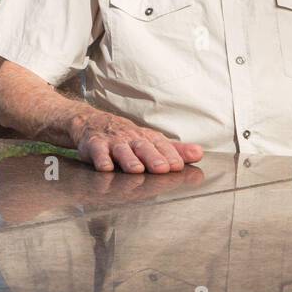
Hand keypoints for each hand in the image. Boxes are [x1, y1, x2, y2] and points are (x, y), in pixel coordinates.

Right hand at [73, 110, 204, 173]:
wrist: (91, 122)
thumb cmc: (126, 137)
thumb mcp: (150, 141)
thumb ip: (174, 150)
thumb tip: (199, 154)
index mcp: (146, 138)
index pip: (161, 145)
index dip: (169, 155)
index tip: (177, 166)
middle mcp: (131, 138)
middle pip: (143, 147)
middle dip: (153, 157)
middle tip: (162, 169)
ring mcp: (112, 142)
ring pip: (121, 150)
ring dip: (129, 159)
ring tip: (136, 169)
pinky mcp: (94, 145)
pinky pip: (97, 152)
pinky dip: (101, 160)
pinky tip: (106, 168)